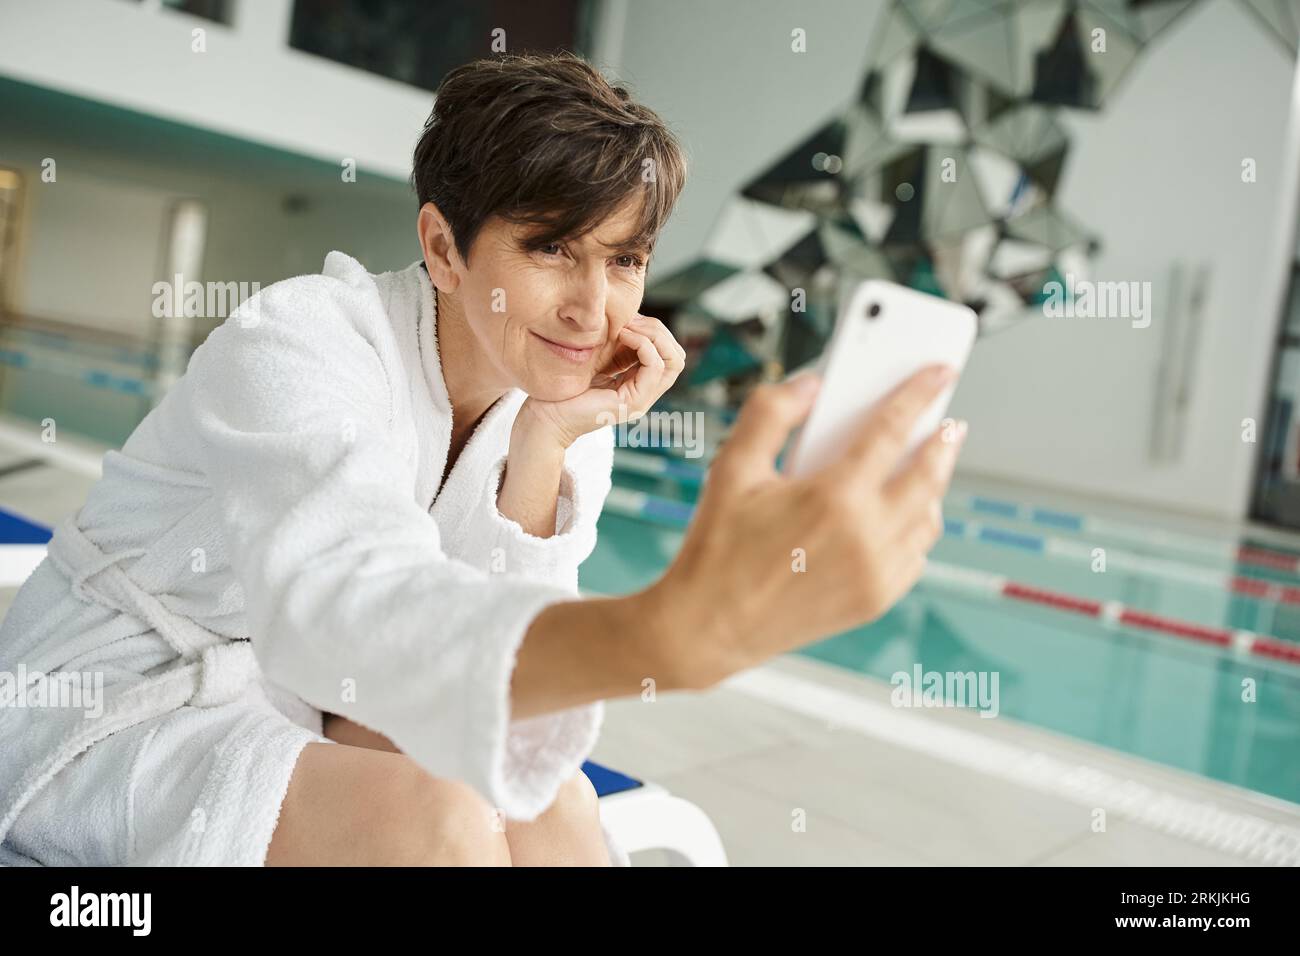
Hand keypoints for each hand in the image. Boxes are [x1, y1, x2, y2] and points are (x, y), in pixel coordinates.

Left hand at [517, 314, 685, 447]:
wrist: (545, 416)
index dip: (654, 330)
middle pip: (676, 356)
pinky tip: (622, 335)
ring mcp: (641, 400)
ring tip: (627, 327)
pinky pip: (654, 367)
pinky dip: (643, 344)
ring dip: (653, 335)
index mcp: (637, 384)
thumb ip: (614, 346)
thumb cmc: (562, 388)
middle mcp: (644, 394)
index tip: (628, 318)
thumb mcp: (595, 359)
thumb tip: (629, 317)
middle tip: (631, 320)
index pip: (668, 354)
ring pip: (673, 360)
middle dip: (658, 331)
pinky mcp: (632, 403)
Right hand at [643, 365, 968, 690]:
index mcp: (834, 496)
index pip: (893, 429)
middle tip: (950, 424)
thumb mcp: (732, 468)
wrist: (710, 626)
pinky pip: (916, 556)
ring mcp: (876, 573)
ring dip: (934, 488)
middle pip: (929, 476)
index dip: (921, 393)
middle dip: (944, 443)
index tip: (940, 372)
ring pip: (929, 519)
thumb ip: (770, 414)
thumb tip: (811, 385)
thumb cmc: (718, 545)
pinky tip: (904, 516)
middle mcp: (866, 536)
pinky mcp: (876, 601)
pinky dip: (917, 530)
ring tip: (927, 468)